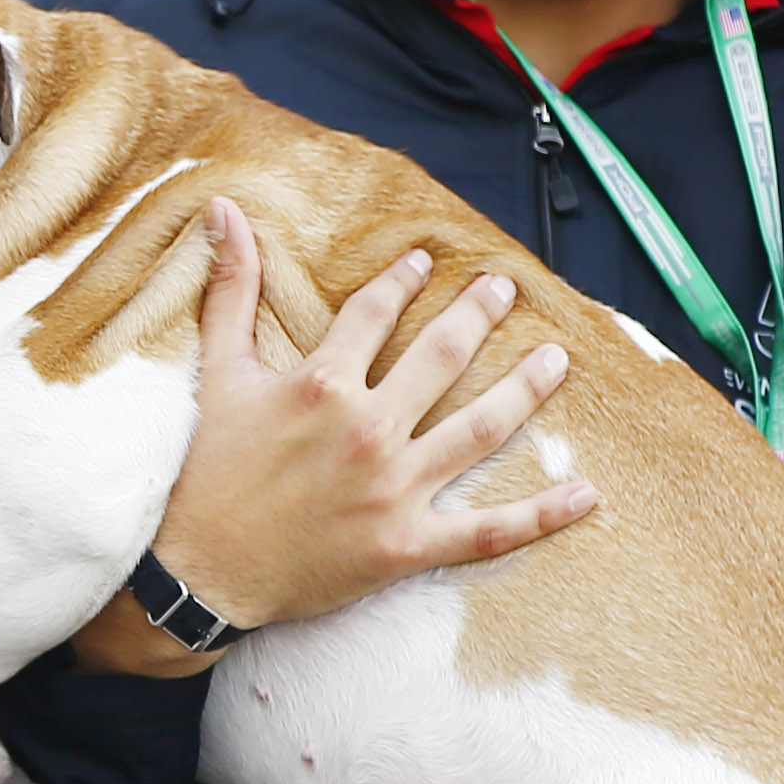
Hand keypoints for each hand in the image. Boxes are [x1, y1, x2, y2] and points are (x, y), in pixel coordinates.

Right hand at [82, 198, 591, 671]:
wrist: (198, 574)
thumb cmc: (203, 474)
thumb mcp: (215, 374)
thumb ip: (231, 290)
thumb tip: (225, 209)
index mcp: (322, 383)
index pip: (375, 311)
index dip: (402, 279)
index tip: (425, 263)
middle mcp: (367, 428)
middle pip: (442, 356)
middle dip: (479, 315)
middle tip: (505, 289)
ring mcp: (393, 488)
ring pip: (481, 428)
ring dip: (526, 389)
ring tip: (556, 359)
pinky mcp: (406, 544)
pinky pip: (487, 531)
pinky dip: (540, 515)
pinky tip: (585, 493)